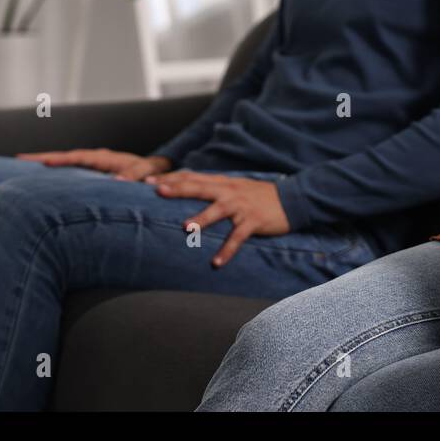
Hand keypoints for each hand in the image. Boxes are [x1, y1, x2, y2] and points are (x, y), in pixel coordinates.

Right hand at [16, 148, 171, 180]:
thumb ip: (134, 174)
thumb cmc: (152, 172)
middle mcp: (95, 160)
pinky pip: (70, 174)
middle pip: (65, 157)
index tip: (43, 162)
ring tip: (22, 167)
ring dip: (45, 165)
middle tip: (19, 159)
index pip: (79, 156)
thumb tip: (119, 180)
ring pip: (65, 165)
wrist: (155, 173)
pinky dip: (56, 174)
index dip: (61, 159)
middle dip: (43, 158)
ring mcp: (92, 168)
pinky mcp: (92, 177)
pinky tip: (40, 181)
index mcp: (105, 158)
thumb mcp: (145, 171)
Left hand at [146, 170, 290, 266]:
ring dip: (202, 219)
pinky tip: (216, 262)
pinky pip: (238, 237)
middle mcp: (230, 192)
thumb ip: (214, 189)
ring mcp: (241, 206)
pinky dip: (228, 250)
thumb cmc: (259, 196)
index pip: (192, 177)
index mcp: (223, 183)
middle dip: (178, 189)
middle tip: (157, 190)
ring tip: (186, 228)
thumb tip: (187, 189)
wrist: (292, 199)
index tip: (147, 179)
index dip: (171, 178)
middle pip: (200, 187)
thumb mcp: (235, 187)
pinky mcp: (253, 222)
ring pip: (218, 210)